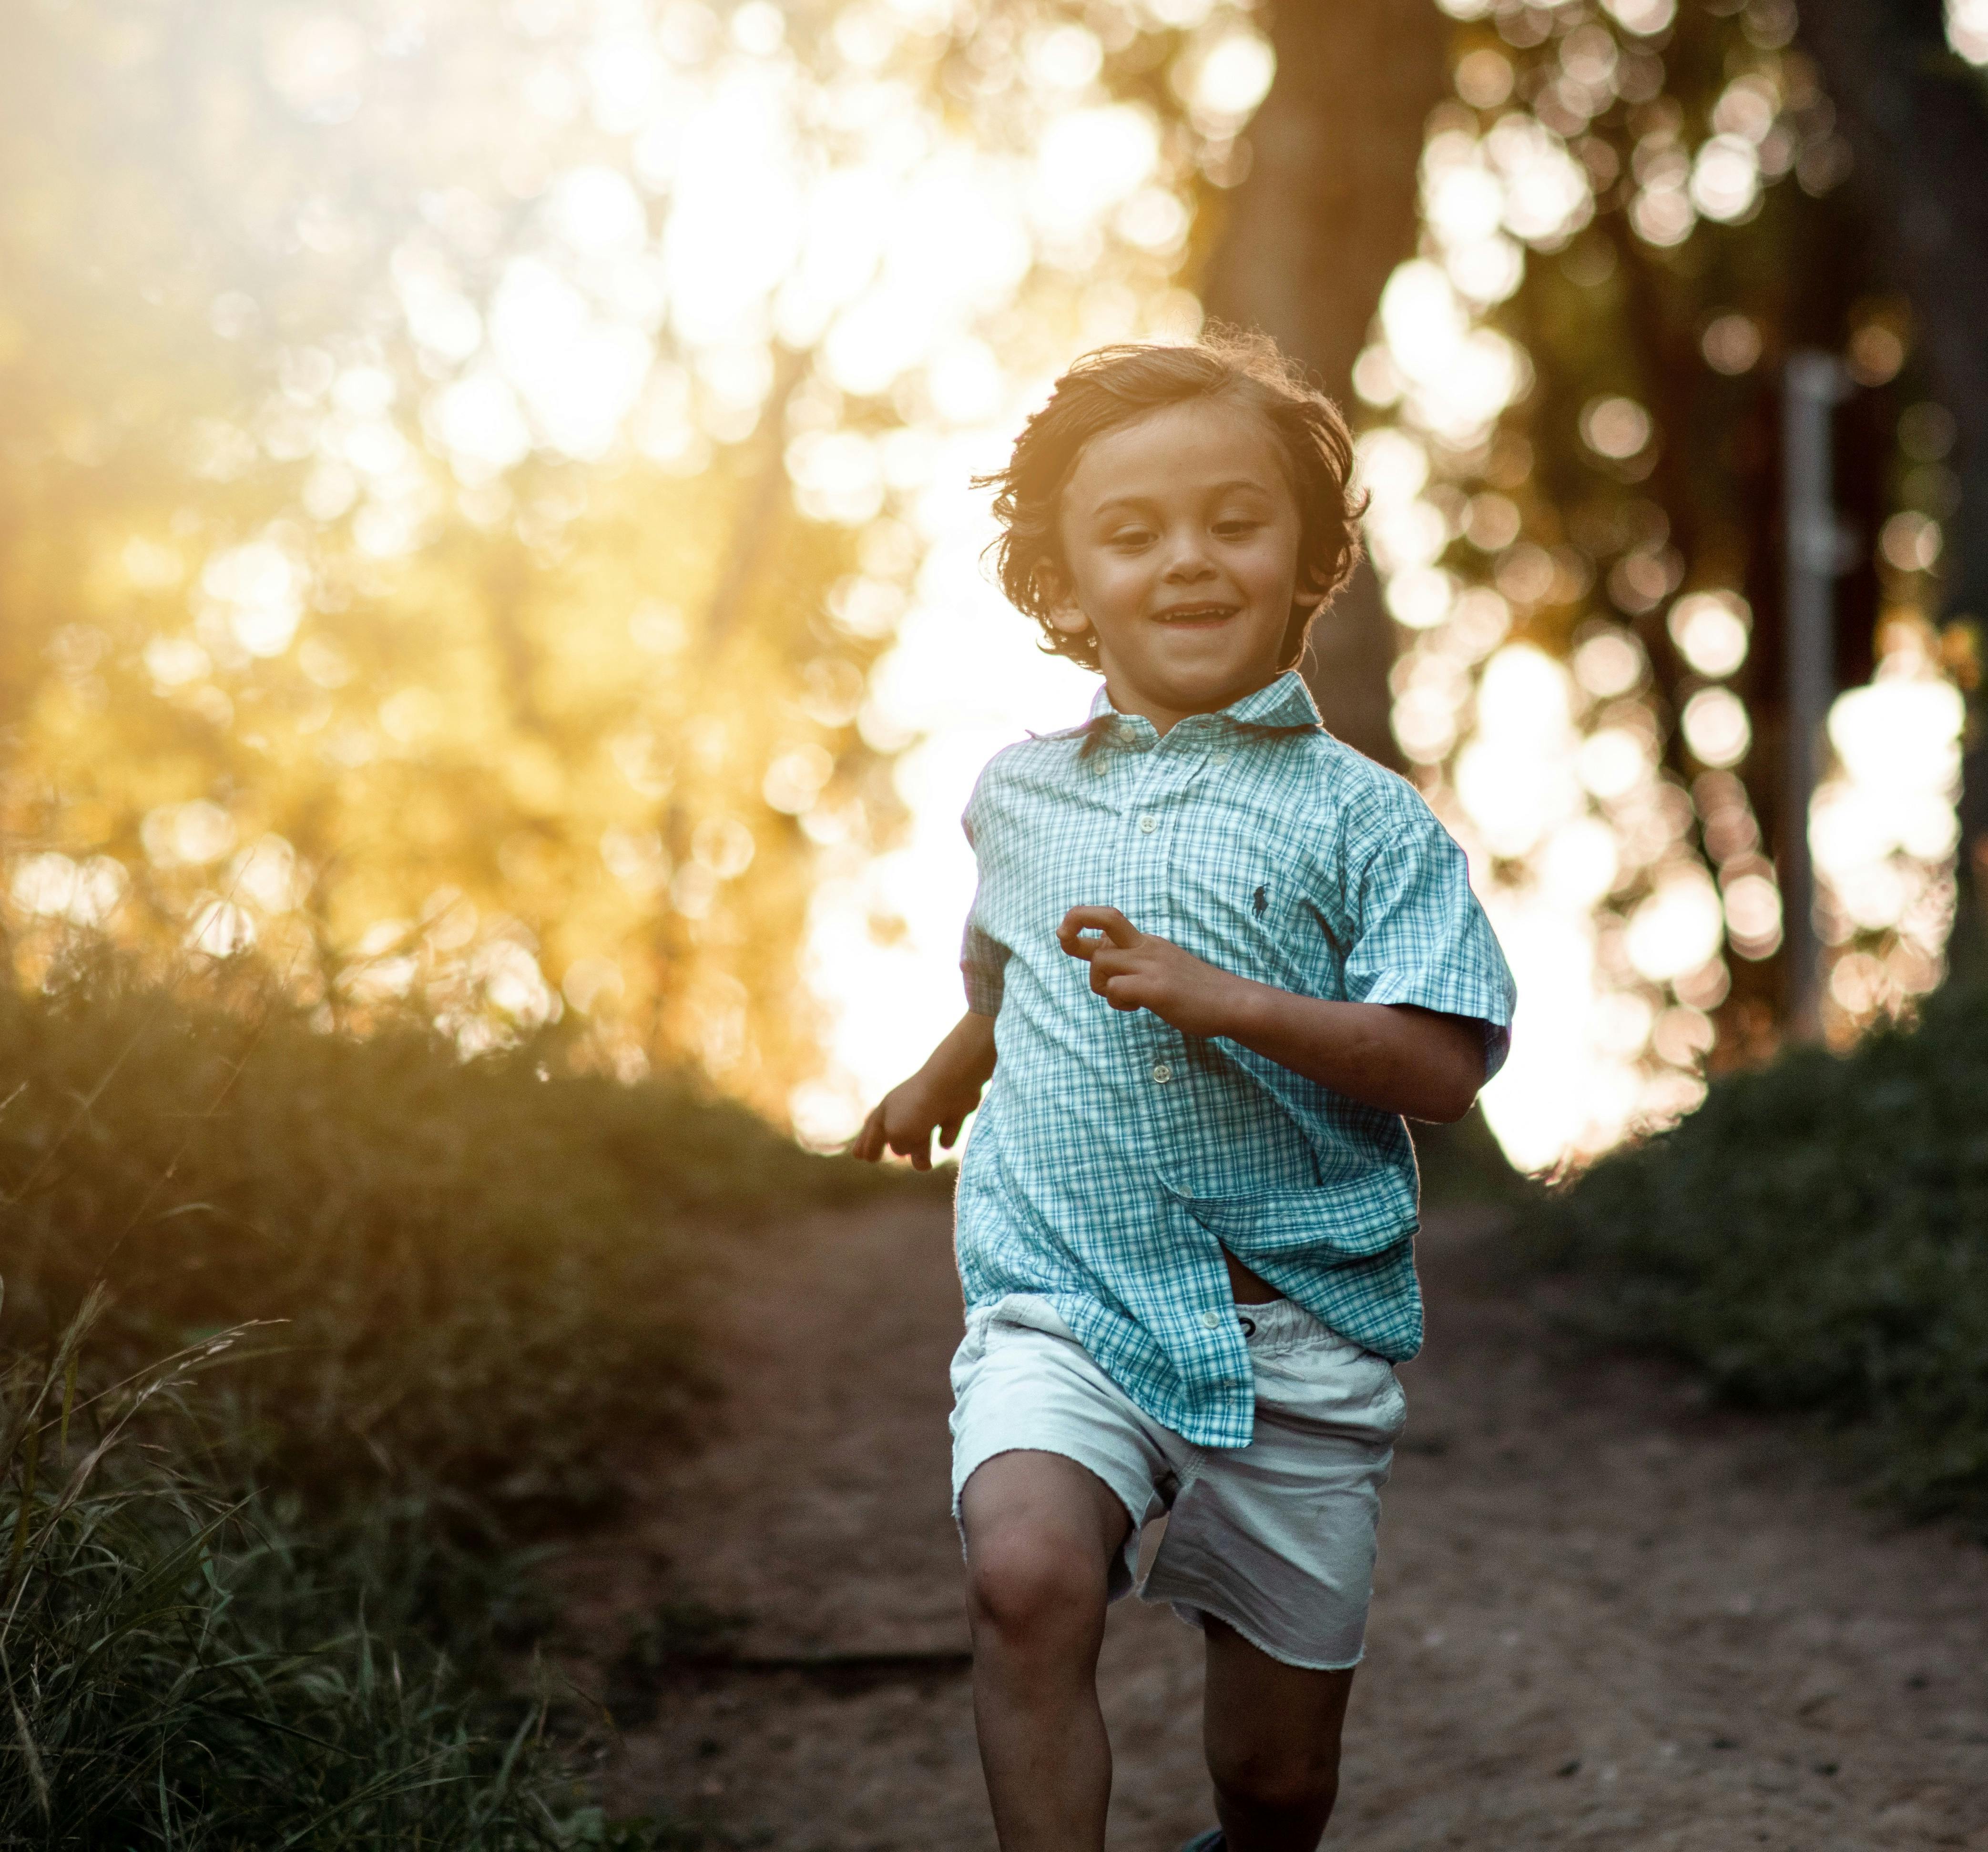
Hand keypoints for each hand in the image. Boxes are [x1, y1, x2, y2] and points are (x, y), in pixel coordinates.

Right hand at [850, 1011, 997, 1169]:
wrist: (952, 1082)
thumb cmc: (918, 1108)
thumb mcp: (897, 1134)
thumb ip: (899, 1147)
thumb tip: (911, 1151)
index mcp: (888, 1110)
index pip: (872, 1131)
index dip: (865, 1145)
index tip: (859, 1157)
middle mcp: (907, 1110)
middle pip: (893, 1134)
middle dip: (883, 1146)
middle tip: (872, 1159)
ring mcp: (930, 1112)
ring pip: (921, 1140)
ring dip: (921, 1155)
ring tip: (925, 1166)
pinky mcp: (952, 1114)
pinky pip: (947, 1133)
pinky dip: (947, 1137)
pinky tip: (946, 1135)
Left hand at [1056, 906, 1244, 1038]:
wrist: (1232, 1003)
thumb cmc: (1195, 991)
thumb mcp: (1162, 966)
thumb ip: (1135, 963)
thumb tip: (1105, 967)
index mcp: (1146, 942)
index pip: (1109, 919)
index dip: (1081, 919)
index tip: (1065, 932)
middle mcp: (1147, 947)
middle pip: (1103, 923)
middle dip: (1073, 928)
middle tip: (1062, 937)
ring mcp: (1152, 965)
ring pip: (1101, 962)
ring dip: (1101, 984)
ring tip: (1123, 997)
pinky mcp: (1156, 988)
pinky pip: (1116, 989)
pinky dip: (1117, 1002)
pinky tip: (1135, 1007)